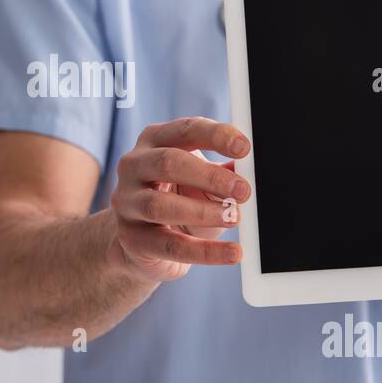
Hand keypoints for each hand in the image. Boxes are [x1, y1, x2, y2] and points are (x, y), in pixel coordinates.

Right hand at [108, 117, 251, 284]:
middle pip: (168, 162)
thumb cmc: (178, 199)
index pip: (186, 130)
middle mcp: (134, 166)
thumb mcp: (202, 180)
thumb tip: (254, 170)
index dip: (216, 136)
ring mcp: (127, 202)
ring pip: (160, 205)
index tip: (244, 148)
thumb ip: (225, 172)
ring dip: (202, 212)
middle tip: (243, 190)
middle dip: (209, 176)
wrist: (142, 241)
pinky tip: (232, 252)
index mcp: (155, 140)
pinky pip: (170, 246)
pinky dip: (206, 252)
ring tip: (233, 217)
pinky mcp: (132, 238)